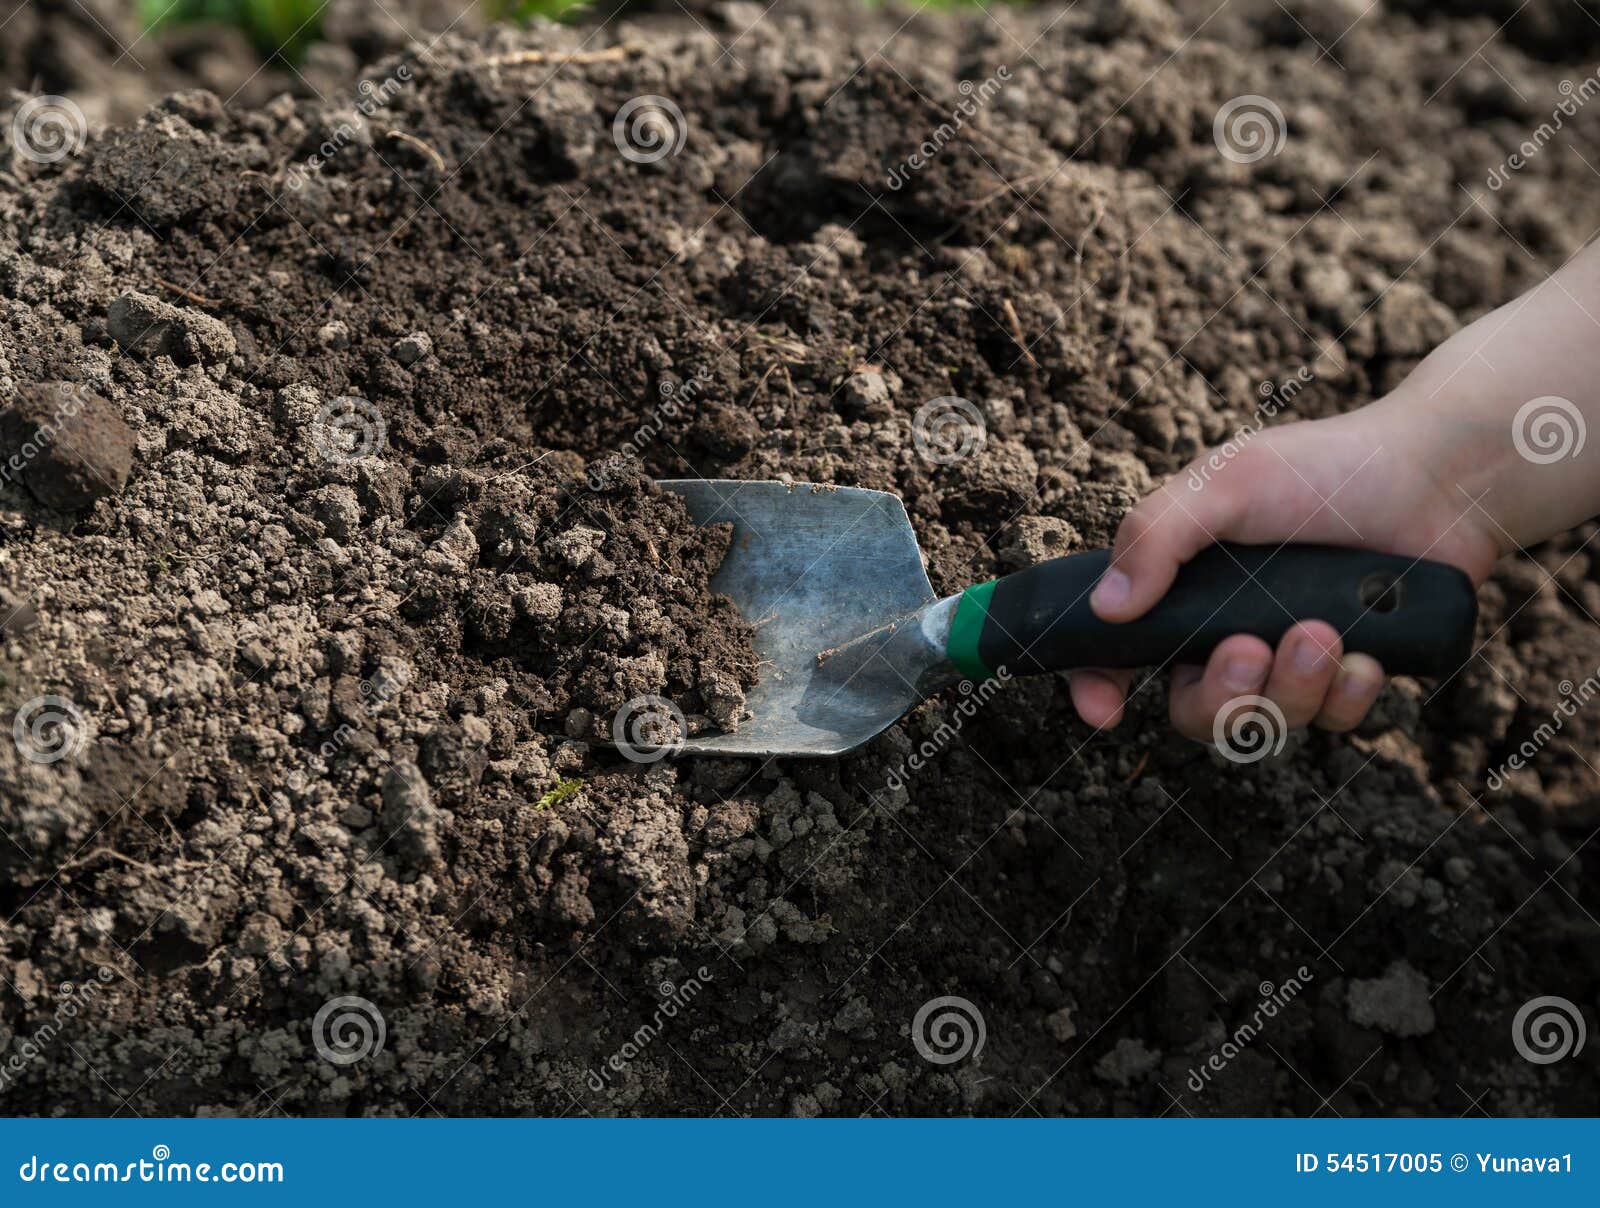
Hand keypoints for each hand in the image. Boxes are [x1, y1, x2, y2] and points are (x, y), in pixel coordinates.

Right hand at [1067, 402, 1501, 736]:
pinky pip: (1333, 726)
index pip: (1117, 649)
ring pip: (1267, 724)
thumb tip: (1107, 607)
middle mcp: (1229, 630)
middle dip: (1221, 694)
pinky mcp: (1349, 677)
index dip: (1097, 685)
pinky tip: (1367, 654)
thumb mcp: (1225, 482)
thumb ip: (1157, 537)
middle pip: (1195, 710)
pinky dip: (1347, 697)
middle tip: (1250, 649)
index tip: (1106, 709)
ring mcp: (1291, 659)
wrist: (1439, 478)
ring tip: (1326, 632)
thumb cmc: (1325, 468)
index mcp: (1184, 587)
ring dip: (1292, 688)